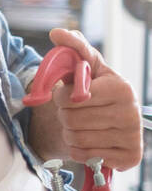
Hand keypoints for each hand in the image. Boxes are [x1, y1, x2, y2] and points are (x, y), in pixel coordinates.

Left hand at [42, 28, 141, 170]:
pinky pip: (85, 156)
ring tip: (82, 126)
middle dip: (65, 116)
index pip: (72, 97)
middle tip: (76, 112)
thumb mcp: (85, 67)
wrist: (105, 119)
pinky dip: (79, 151)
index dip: (63, 97)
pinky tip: (89, 141)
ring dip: (70, 133)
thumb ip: (72, 48)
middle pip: (72, 120)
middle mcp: (132, 112)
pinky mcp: (130, 157)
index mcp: (121, 87)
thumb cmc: (92, 90)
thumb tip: (57, 33)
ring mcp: (133, 136)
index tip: (72, 95)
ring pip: (77, 138)